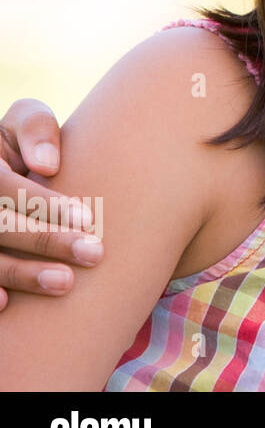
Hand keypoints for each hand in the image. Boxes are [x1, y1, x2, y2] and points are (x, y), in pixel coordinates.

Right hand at [0, 99, 102, 308]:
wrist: (3, 166)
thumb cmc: (20, 146)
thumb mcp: (23, 123)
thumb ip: (35, 130)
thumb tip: (47, 165)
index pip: (6, 187)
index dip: (44, 204)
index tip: (88, 219)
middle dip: (45, 242)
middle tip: (94, 254)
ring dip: (21, 274)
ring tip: (66, 284)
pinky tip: (8, 304)